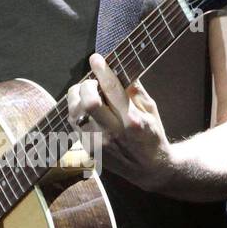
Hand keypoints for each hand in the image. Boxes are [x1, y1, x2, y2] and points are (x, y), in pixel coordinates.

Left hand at [66, 53, 172, 189]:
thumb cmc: (152, 135)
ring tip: (86, 92)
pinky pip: (74, 125)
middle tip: (91, 81)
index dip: (102, 71)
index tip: (96, 59)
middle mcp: (114, 134)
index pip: (112, 90)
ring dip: (77, 97)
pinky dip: (76, 111)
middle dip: (86, 85)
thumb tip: (118, 69)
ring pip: (75, 114)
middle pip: (88, 103)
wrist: (149, 168)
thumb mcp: (151, 110)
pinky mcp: (90, 151)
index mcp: (133, 121)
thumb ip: (134, 90)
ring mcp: (99, 145)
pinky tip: (85, 107)